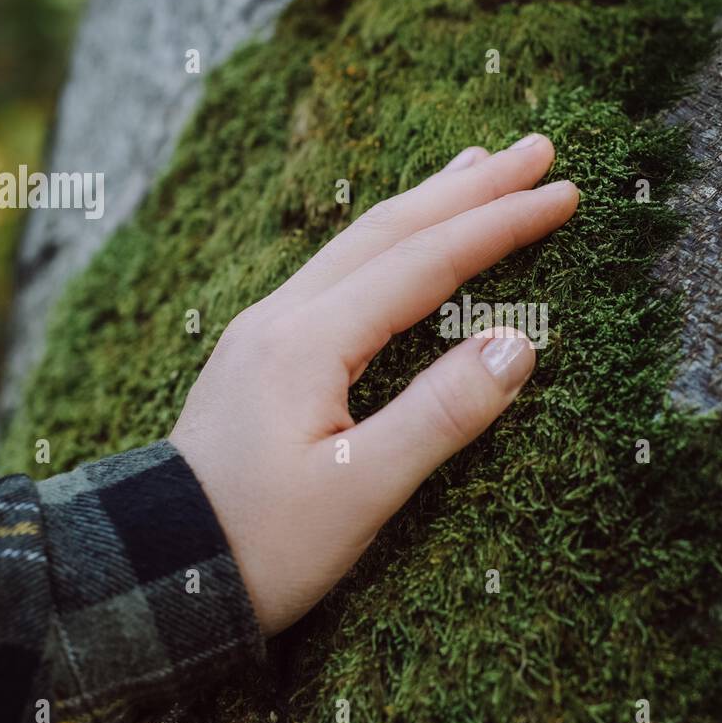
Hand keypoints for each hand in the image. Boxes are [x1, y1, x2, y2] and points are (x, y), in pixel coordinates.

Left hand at [169, 134, 577, 634]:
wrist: (157, 574)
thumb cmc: (260, 544)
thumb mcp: (361, 491)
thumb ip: (442, 415)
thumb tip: (519, 345)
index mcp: (309, 342)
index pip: (424, 262)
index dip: (499, 225)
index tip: (565, 195)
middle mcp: (283, 317)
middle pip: (389, 228)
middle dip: (469, 186)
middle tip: (536, 149)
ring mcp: (266, 331)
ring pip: (359, 243)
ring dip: (426, 202)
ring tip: (476, 165)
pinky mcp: (262, 355)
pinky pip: (339, 272)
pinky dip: (389, 240)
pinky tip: (401, 241)